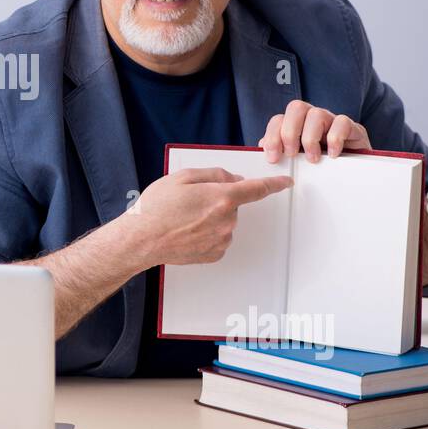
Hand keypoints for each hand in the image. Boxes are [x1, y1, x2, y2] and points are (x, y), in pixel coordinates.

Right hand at [125, 166, 292, 267]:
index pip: (256, 189)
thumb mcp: (182, 177)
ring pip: (225, 221)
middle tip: (189, 201)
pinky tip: (186, 232)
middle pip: (232, 204)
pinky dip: (207, 233)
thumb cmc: (157, 207)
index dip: (274, 184)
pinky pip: (218, 238)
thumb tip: (232, 178)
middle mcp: (226, 220)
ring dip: (211, 217)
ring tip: (183, 219)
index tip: (285, 183)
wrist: (142, 239)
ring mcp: (221, 239)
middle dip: (217, 200)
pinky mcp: (214, 254)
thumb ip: (213, 174)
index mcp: (221, 197)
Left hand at [260, 100, 370, 162]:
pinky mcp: (352, 127)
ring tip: (313, 158)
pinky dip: (335, 139)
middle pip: (296, 108)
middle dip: (289, 132)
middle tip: (292, 154)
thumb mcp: (298, 159)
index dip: (272, 136)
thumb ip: (281, 151)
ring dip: (310, 138)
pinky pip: (342, 122)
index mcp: (297, 124)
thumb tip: (261, 145)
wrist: (353, 169)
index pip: (279, 119)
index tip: (274, 158)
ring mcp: (332, 120)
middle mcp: (313, 118)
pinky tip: (333, 155)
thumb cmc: (322, 163)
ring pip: (317, 113)